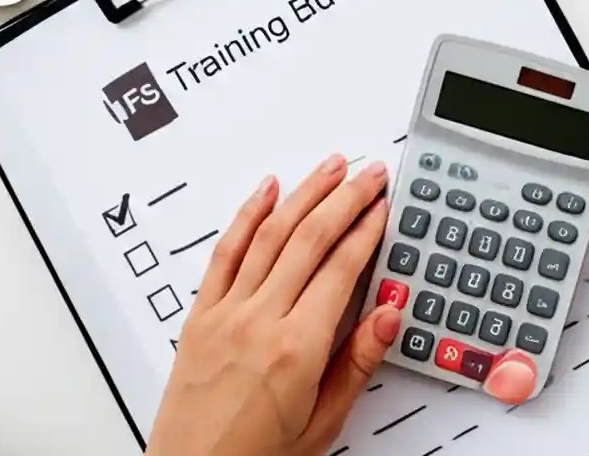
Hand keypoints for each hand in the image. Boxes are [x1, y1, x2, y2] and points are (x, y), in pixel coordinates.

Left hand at [147, 155, 400, 455]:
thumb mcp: (323, 421)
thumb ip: (357, 363)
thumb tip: (388, 315)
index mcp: (296, 349)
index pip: (341, 269)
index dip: (367, 231)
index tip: (383, 207)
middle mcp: (258, 321)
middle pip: (310, 239)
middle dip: (345, 198)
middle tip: (370, 174)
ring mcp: (225, 313)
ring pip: (270, 234)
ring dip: (304, 193)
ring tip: (330, 167)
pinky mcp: (200, 315)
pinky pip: (226, 252)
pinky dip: (247, 214)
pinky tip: (266, 190)